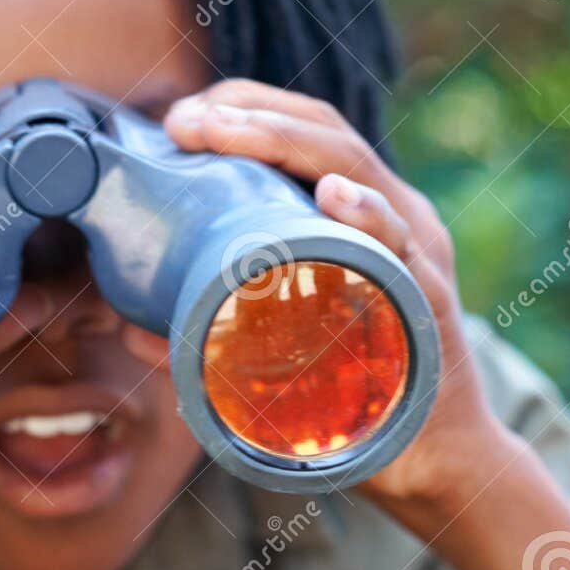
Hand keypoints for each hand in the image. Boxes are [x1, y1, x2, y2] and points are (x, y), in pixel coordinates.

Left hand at [163, 79, 521, 536]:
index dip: (245, 107)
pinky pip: (402, 249)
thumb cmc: (357, 397)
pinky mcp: (429, 303)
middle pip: (327, 134)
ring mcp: (414, 255)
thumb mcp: (284, 352)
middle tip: (184, 120)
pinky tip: (335, 196)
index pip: (307, 130)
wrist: (434, 463)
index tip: (179, 117)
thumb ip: (214, 336)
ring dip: (288, 144)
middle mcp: (394, 218)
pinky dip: (368, 217)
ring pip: (359, 172)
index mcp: (362, 214)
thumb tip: (135, 335)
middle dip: (251, 115)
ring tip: (227, 132)